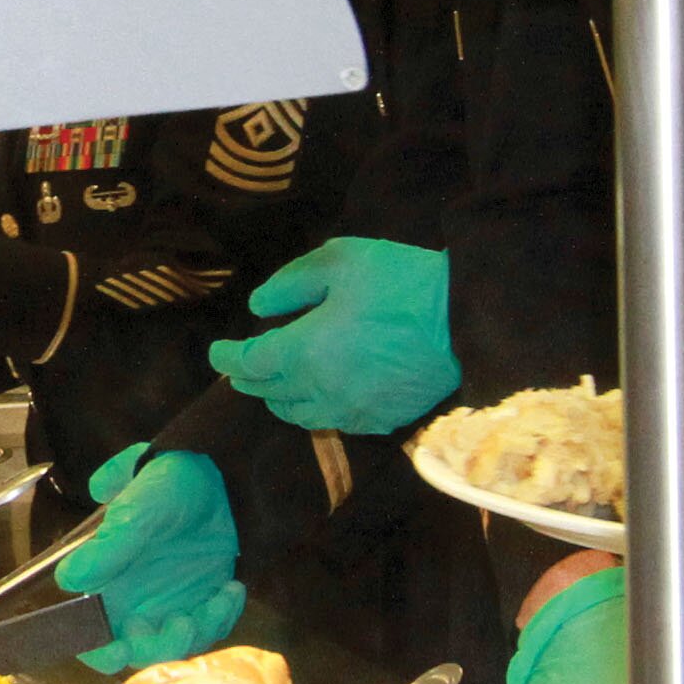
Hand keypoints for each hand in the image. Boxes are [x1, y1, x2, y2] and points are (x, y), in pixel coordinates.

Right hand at [71, 446, 245, 669]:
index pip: (92, 633)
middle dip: (161, 647)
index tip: (115, 649)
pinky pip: (210, 626)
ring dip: (199, 630)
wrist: (216, 469)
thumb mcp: (135, 512)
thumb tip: (67, 579)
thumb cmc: (166, 485)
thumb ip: (107, 548)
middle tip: (182, 624)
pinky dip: (223, 615)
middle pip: (139, 650)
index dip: (97, 650)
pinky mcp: (204, 599)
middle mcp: (137, 600)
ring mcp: (172, 601)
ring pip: (178, 643)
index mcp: (109, 583)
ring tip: (219, 596)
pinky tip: (232, 587)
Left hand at [206, 238, 458, 435]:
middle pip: (270, 394)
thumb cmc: (401, 282)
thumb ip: (291, 284)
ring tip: (277, 383)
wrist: (467, 320)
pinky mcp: (383, 421)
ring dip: (280, 399)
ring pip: (300, 416)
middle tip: (241, 366)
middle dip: (250, 378)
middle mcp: (322, 391)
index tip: (216, 351)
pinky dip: (318, 409)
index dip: (227, 358)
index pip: (250, 364)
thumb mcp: (340, 261)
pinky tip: (322, 395)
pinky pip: (336, 422)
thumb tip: (259, 308)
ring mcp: (354, 412)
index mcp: (305, 352)